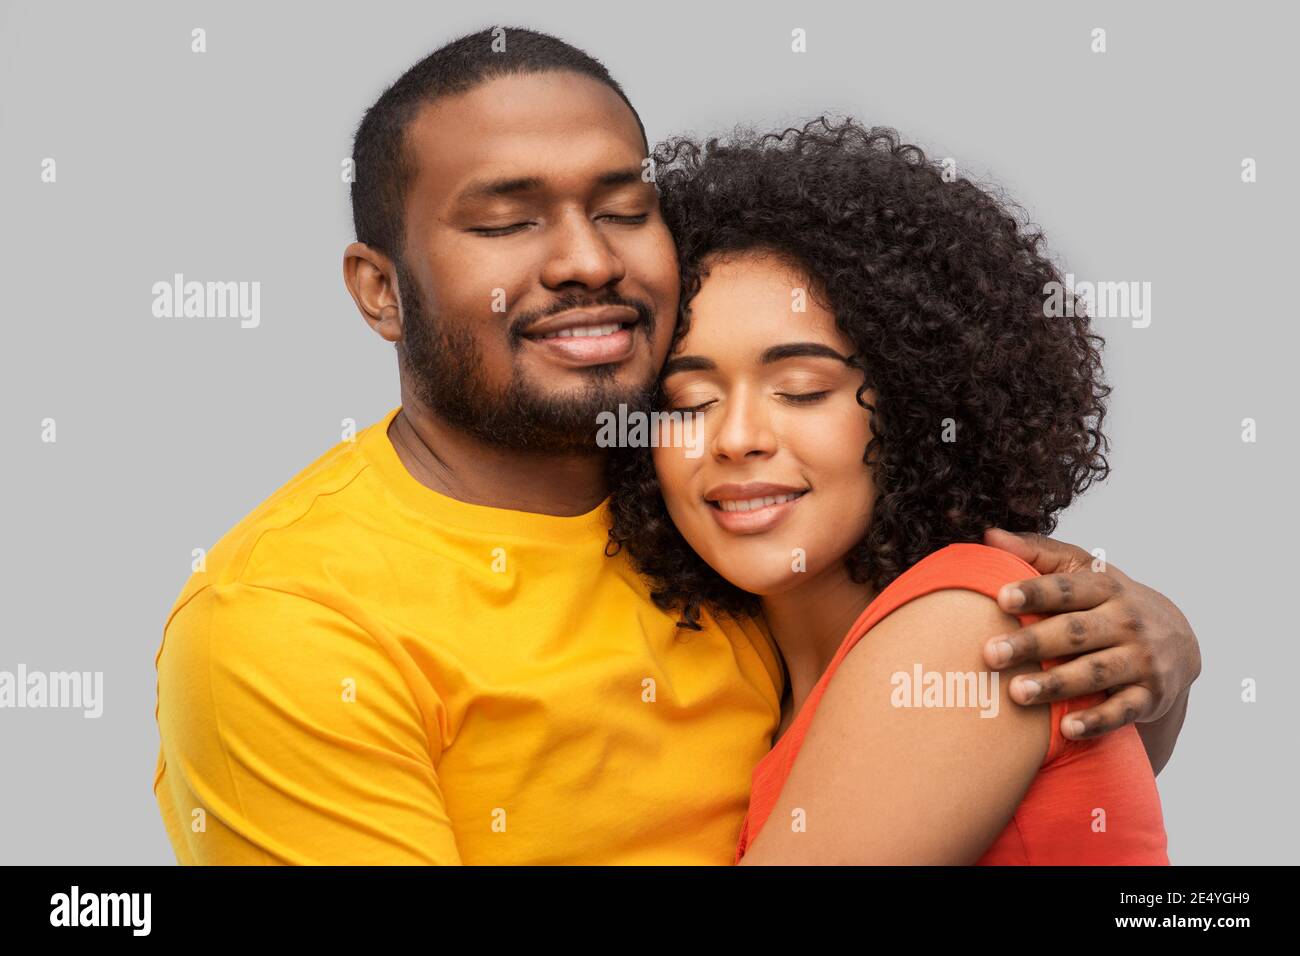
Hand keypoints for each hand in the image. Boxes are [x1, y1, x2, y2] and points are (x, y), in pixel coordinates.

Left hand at [980, 528, 1200, 740]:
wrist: (1178, 642)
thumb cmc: (1108, 602)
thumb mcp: (1082, 570)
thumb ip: (1037, 552)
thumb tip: (989, 534)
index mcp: (1105, 588)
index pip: (1068, 589)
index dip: (1036, 592)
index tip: (1001, 597)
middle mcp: (1125, 622)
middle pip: (1075, 632)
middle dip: (1032, 643)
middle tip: (990, 653)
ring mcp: (1140, 660)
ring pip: (1095, 672)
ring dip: (1056, 684)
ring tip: (1016, 692)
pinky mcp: (1148, 696)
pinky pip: (1121, 711)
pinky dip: (1096, 720)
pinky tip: (1067, 729)